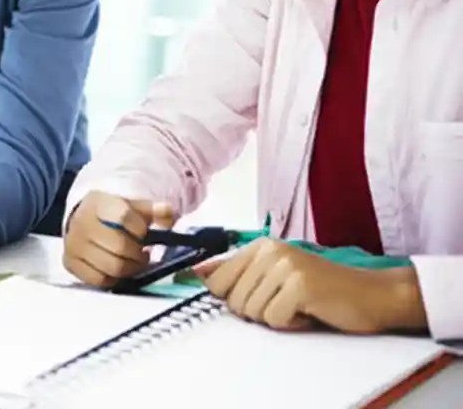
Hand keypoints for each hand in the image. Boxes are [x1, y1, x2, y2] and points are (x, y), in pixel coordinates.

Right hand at [62, 191, 174, 287]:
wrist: (82, 219)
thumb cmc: (112, 214)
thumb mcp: (132, 205)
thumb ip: (152, 209)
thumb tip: (166, 212)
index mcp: (98, 203)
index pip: (124, 217)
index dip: (140, 228)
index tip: (144, 232)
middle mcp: (82, 223)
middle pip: (120, 246)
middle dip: (138, 253)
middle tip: (142, 252)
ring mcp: (74, 245)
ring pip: (112, 267)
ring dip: (130, 268)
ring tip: (132, 260)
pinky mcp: (70, 263)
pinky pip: (99, 280)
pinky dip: (114, 278)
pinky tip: (118, 269)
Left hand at [195, 238, 427, 333]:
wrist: (373, 295)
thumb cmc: (324, 289)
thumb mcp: (276, 275)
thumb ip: (238, 273)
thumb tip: (198, 273)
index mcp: (260, 247)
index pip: (216, 280)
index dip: (232, 299)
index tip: (257, 298)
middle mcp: (270, 250)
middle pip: (232, 300)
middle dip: (257, 311)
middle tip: (286, 303)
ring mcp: (285, 265)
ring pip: (251, 311)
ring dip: (276, 318)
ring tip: (299, 306)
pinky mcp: (300, 284)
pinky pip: (274, 320)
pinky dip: (291, 325)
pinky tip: (309, 312)